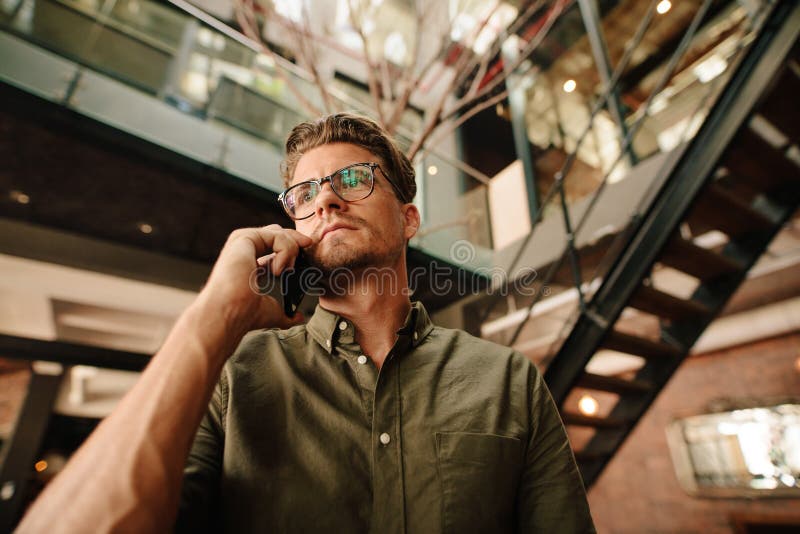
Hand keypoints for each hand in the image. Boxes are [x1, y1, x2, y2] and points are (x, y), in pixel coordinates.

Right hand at [197, 224, 314, 334]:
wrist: (230, 313)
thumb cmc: (244, 314)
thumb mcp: (272, 311)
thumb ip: (286, 313)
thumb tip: (299, 318)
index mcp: (248, 264)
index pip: (274, 246)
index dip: (292, 248)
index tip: (307, 252)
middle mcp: (244, 250)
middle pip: (277, 232)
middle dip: (295, 239)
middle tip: (308, 245)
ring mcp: (242, 243)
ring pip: (278, 232)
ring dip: (290, 248)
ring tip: (286, 269)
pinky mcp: (243, 238)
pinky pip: (275, 235)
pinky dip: (285, 250)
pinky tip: (278, 269)